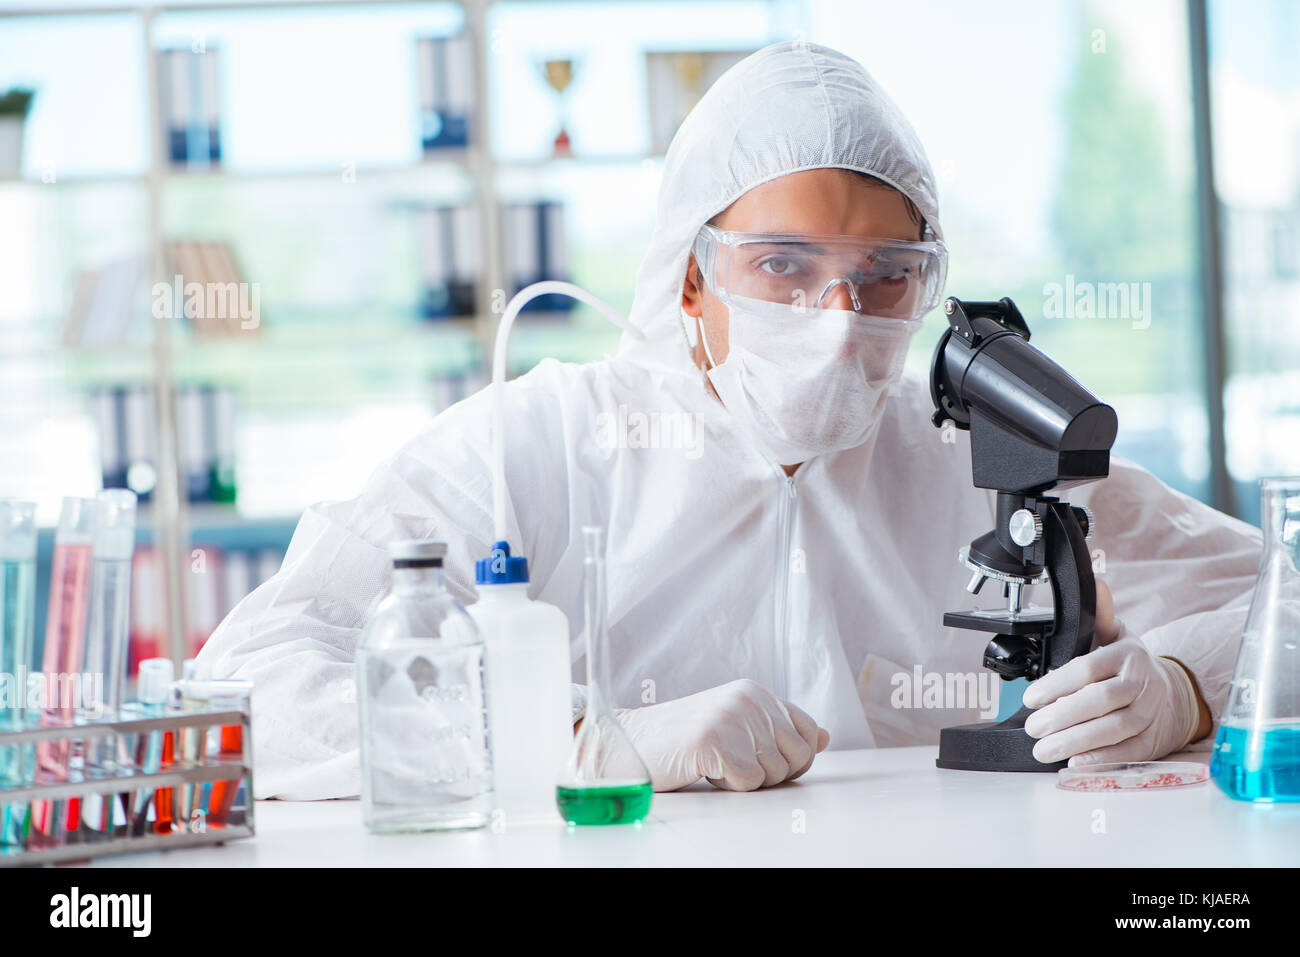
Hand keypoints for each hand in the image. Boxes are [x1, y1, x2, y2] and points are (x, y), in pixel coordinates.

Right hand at [617, 679, 829, 791]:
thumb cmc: (683, 740)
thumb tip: (823, 737)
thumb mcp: (737, 725)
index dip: (794, 758)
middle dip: (770, 773)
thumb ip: (777, 729)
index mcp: (755, 692)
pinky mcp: (713, 740)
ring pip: (774, 773)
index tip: (762, 760)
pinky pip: (748, 782)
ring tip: (714, 761)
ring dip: (744, 779)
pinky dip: (728, 786)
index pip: (809, 731)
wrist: (631, 742)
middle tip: (732, 763)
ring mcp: (731, 717)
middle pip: (797, 757)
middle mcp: (749, 698)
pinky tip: (704, 769)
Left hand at [1022, 582, 1200, 765]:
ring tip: (1044, 749)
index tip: (1031, 698)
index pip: (1088, 669)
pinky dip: (1103, 759)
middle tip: (1033, 728)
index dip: (1058, 684)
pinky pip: (1130, 751)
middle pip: (1102, 701)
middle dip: (1064, 716)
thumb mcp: (1114, 633)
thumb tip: (1095, 584)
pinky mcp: (1153, 737)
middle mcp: (1142, 682)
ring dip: (1078, 742)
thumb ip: (1098, 614)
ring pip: (1116, 728)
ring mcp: (1151, 711)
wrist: (1167, 689)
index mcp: (1127, 654)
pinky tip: (1076, 762)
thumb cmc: (1126, 662)